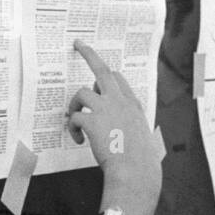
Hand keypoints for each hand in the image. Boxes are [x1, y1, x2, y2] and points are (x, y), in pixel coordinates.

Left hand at [66, 40, 160, 212]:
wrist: (135, 170)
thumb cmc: (140, 160)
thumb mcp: (141, 134)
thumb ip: (128, 124)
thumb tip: (115, 126)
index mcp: (132, 104)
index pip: (118, 79)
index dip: (106, 78)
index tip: (96, 77)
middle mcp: (119, 101)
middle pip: (102, 69)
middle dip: (89, 54)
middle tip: (79, 45)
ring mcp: (105, 109)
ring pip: (81, 93)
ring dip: (74, 105)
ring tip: (75, 121)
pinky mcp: (92, 121)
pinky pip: (74, 117)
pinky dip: (72, 128)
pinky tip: (78, 140)